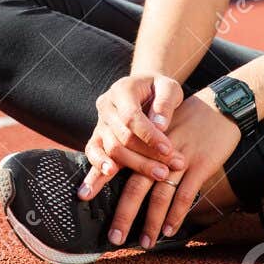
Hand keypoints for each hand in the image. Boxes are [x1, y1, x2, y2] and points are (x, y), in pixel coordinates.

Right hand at [80, 74, 185, 192]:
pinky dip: (99, 165)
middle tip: (170, 168)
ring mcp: (100, 122)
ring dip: (136, 164)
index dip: (149, 135)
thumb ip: (165, 103)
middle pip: (122, 137)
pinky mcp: (97, 136)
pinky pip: (93, 151)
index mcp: (122, 89)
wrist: (145, 89)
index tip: (168, 149)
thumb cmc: (159, 89)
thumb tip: (160, 126)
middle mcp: (107, 105)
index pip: (131, 116)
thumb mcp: (169, 88)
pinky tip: (109, 174)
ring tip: (160, 174)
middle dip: (148, 155)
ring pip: (112, 148)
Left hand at [83, 89, 241, 248]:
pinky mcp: (200, 165)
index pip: (119, 164)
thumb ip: (146, 147)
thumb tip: (130, 169)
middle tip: (114, 237)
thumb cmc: (189, 119)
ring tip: (146, 242)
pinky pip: (185, 194)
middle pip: (136, 186)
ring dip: (152, 222)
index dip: (101, 180)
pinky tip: (170, 230)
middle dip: (124, 214)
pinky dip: (177, 214)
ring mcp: (179, 159)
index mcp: (146, 142)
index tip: (85, 198)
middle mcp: (158, 152)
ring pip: (161, 195)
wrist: (219, 106)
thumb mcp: (162, 127)